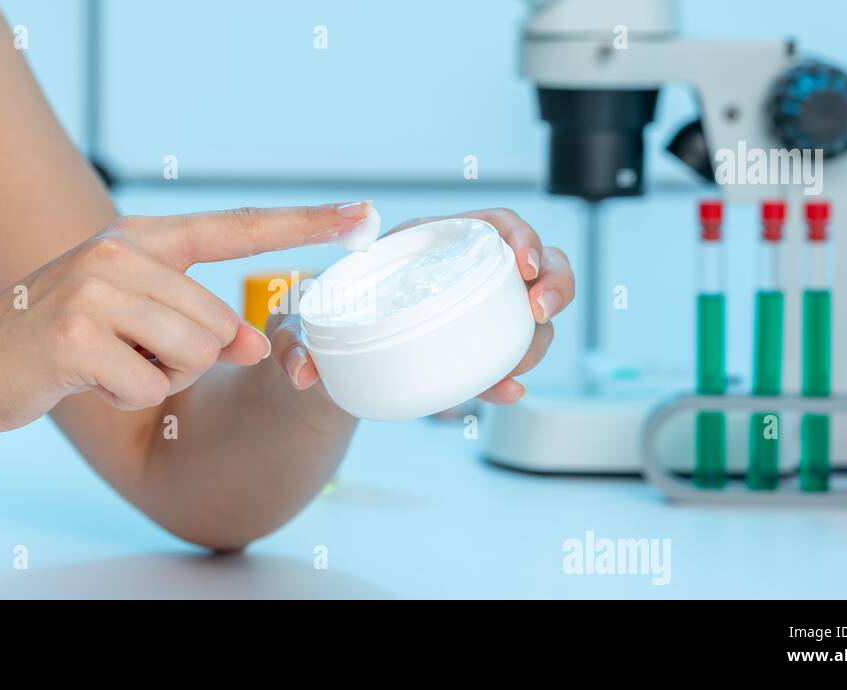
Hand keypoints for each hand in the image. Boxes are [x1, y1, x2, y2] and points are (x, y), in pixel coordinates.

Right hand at [0, 202, 378, 438]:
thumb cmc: (55, 345)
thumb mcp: (128, 322)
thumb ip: (195, 324)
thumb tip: (257, 345)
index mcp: (139, 237)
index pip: (237, 226)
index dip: (305, 224)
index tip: (363, 216)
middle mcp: (119, 249)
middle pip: (219, 324)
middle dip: (187, 359)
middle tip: (125, 354)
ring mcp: (95, 288)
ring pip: (193, 354)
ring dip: (157, 378)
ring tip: (103, 363)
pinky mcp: (77, 335)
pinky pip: (151, 387)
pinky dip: (127, 399)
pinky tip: (84, 381)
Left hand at [269, 208, 573, 404]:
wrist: (319, 375)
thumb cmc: (311, 330)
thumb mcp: (297, 328)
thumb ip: (291, 342)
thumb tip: (302, 371)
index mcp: (427, 245)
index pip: (494, 224)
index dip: (521, 235)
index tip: (524, 264)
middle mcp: (458, 276)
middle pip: (534, 267)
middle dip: (555, 284)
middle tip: (539, 314)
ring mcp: (470, 316)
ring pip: (528, 316)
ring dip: (536, 338)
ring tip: (515, 367)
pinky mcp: (469, 355)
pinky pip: (505, 360)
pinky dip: (510, 377)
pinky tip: (507, 391)